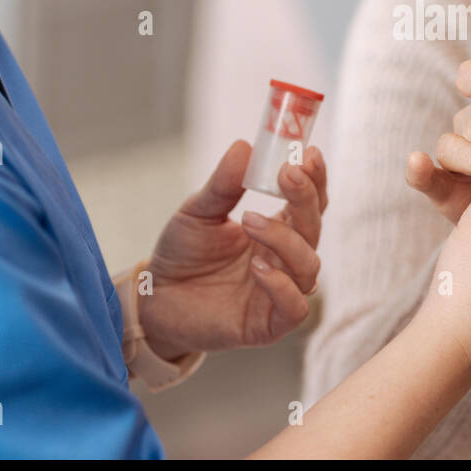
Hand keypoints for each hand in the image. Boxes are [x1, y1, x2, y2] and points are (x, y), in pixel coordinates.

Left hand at [138, 140, 327, 360]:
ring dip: (286, 240)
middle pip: (314, 229)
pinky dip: (282, 286)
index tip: (310, 153)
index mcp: (276, 229)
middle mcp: (285, 259)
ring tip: (249, 222)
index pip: (310, 203)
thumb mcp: (198, 211)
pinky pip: (295, 308)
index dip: (316, 180)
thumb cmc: (182, 254)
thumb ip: (224, 185)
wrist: (154, 298)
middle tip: (287, 174)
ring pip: (309, 266)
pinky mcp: (268, 324)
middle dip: (306, 199)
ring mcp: (280, 291)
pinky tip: (258, 267)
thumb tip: (244, 146)